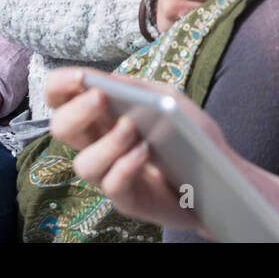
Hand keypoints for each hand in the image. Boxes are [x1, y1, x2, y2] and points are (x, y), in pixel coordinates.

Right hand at [46, 67, 222, 237]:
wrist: (218, 176)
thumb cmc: (188, 135)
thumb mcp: (170, 100)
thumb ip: (139, 89)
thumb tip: (107, 81)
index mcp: (102, 114)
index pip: (61, 98)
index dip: (60, 85)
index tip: (80, 78)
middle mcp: (98, 143)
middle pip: (61, 127)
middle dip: (77, 111)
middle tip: (101, 98)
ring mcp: (110, 173)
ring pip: (83, 164)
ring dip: (108, 142)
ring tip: (133, 127)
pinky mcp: (127, 199)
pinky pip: (112, 186)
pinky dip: (125, 165)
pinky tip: (144, 151)